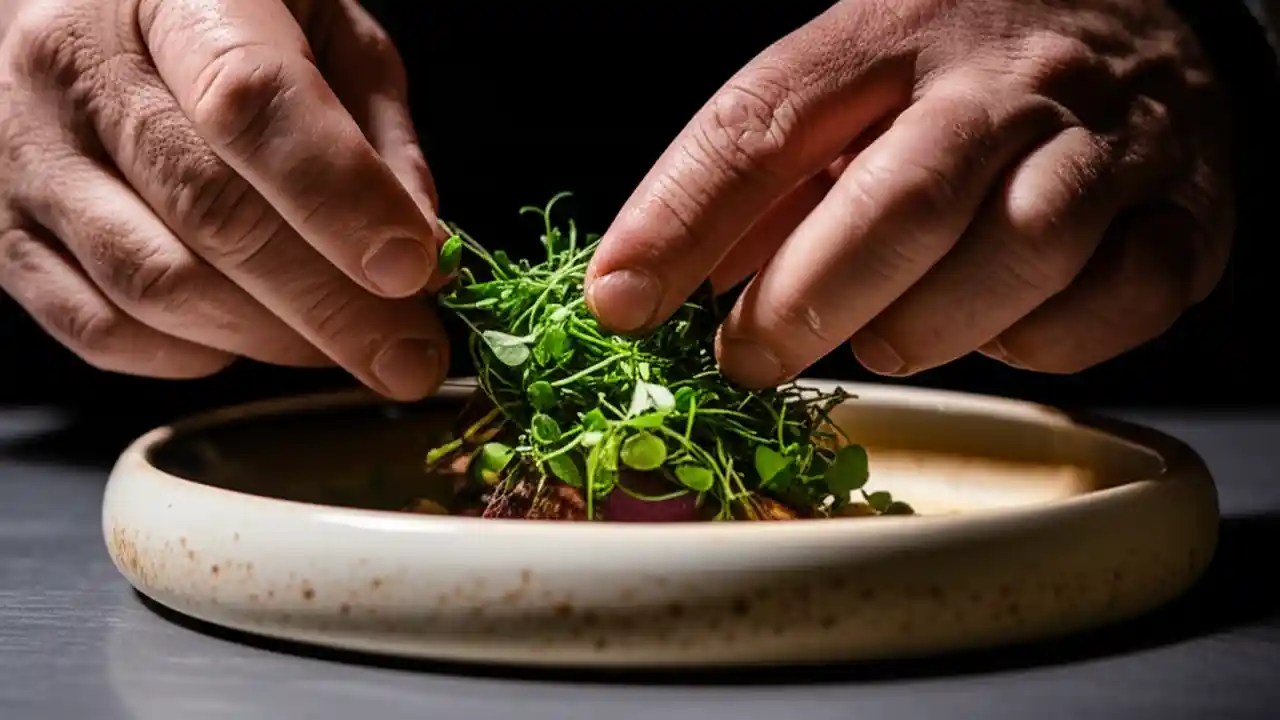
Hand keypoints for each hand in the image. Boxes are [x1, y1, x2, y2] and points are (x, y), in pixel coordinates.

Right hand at [0, 0, 447, 399]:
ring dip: (276, 339)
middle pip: (212, 216)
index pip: (253, 105)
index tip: (413, 270)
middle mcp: (74, 69)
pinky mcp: (3, 235)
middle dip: (333, 307)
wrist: (78, 2)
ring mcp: (26, 158)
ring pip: (158, 288)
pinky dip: (197, 355)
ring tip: (349, 345)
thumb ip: (377, 126)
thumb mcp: (323, 22)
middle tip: (411, 355)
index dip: (340, 200)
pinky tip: (252, 335)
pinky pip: (104, 332)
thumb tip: (419, 242)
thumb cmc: (219, 9)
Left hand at [585, 0, 1232, 387]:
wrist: (1139, 19)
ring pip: (1020, 249)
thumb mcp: (851, 86)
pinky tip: (1001, 328)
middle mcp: (1002, 81)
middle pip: (902, 199)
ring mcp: (1106, 143)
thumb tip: (667, 279)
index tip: (620, 299)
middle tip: (750, 357)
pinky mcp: (1185, 212)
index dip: (681, 216)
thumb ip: (766, 179)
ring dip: (925, 325)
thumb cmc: (966, 70)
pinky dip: (1046, 341)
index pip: (767, 120)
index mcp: (893, 31)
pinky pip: (1120, 299)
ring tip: (879, 342)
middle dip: (808, 299)